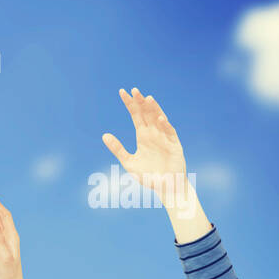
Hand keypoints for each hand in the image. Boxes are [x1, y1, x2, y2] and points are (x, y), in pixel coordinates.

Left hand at [101, 88, 188, 202]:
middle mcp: (154, 134)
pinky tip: (159, 118)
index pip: (136, 115)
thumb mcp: (129, 162)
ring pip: (159, 119)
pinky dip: (165, 126)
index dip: (130, 104)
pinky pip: (170, 133)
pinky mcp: (174, 145)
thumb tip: (104, 135)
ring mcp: (164, 138)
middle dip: (141, 102)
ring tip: (147, 98)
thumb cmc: (148, 175)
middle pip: (147, 114)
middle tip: (134, 90)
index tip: (122, 92)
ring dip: (154, 109)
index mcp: (143, 136)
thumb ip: (118, 149)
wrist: (165, 188)